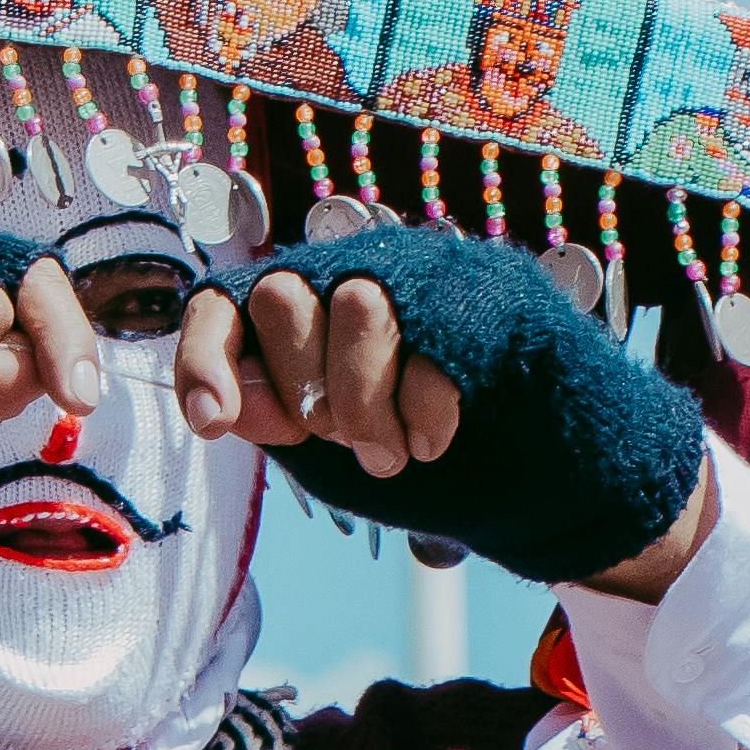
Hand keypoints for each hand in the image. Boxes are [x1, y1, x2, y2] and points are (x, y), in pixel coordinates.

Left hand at [220, 230, 711, 592]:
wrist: (542, 477)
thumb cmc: (424, 455)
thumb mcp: (329, 452)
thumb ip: (277, 419)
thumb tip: (233, 401)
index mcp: (305, 310)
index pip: (228, 301)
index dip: (208, 355)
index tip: (213, 424)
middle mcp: (355, 271)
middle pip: (284, 295)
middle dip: (304, 389)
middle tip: (344, 441)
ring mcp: (423, 274)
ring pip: (356, 306)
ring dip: (364, 404)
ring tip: (391, 453)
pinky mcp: (484, 294)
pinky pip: (432, 340)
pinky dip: (424, 411)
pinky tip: (434, 442)